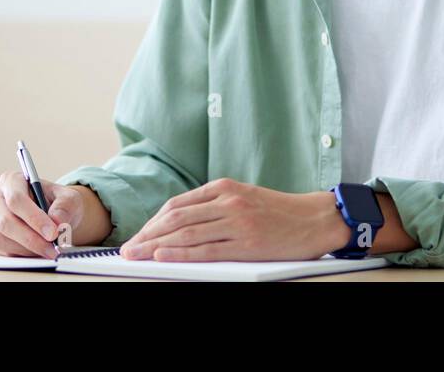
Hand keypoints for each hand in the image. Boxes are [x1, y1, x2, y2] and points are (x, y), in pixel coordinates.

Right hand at [0, 171, 82, 257]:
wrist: (55, 217)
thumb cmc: (58, 204)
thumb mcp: (69, 198)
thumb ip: (65, 206)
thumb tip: (56, 221)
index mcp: (12, 181)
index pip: (16, 199)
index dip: (34, 218)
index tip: (53, 232)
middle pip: (6, 221)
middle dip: (32, 238)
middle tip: (53, 248)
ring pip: (1, 239)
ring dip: (27, 249)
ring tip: (49, 251)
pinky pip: (2, 251)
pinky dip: (22, 255)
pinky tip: (38, 252)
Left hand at [118, 178, 342, 261]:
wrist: (315, 219)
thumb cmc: (280, 211)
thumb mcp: (245, 197)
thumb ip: (215, 204)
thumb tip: (180, 222)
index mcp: (225, 187)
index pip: (178, 204)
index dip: (154, 221)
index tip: (138, 234)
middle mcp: (227, 201)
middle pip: (176, 218)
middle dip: (148, 234)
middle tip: (128, 248)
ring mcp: (237, 221)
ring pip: (187, 234)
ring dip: (156, 245)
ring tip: (137, 255)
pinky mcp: (246, 243)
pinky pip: (206, 250)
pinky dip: (181, 253)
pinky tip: (163, 257)